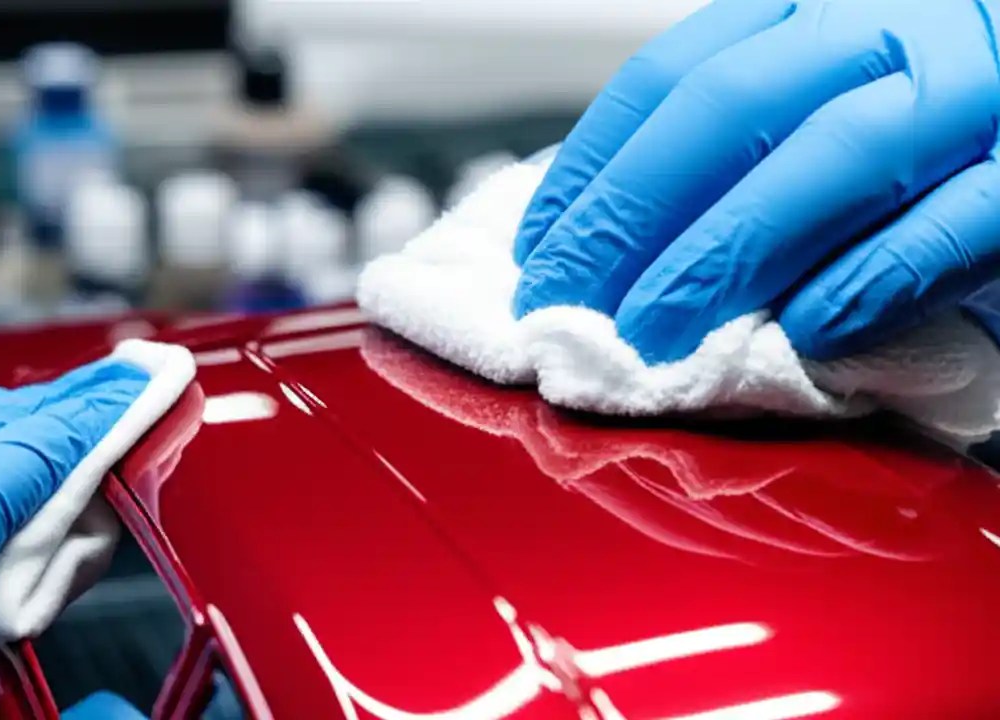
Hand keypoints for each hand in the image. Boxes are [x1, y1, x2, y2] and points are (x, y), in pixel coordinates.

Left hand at [513, 0, 999, 362]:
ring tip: (652, 335)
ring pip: (828, 160)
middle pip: (729, 111)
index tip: (540, 251)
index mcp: (812, 13)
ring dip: (722, 258)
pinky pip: (947, 227)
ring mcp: (969, 89)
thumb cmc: (922, 146)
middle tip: (570, 308)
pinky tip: (802, 335)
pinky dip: (866, 284)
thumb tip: (599, 244)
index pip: (670, 78)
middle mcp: (886, 27)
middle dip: (631, 219)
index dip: (592, 169)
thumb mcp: (815, 118)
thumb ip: (731, 161)